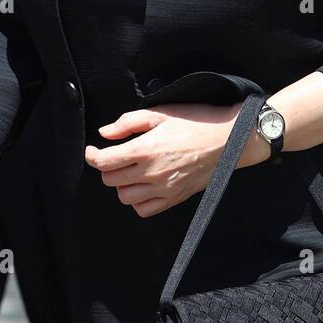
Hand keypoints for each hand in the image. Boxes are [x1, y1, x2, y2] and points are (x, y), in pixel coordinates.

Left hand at [84, 102, 260, 217]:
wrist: (230, 138)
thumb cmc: (196, 121)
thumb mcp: (161, 112)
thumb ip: (128, 123)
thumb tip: (104, 133)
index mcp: (145, 149)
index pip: (104, 162)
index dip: (92, 155)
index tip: (93, 150)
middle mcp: (152, 172)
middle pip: (111, 180)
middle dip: (108, 167)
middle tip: (117, 155)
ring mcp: (164, 188)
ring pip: (125, 197)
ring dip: (122, 184)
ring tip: (131, 170)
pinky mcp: (175, 198)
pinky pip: (145, 210)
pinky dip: (139, 200)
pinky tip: (144, 185)